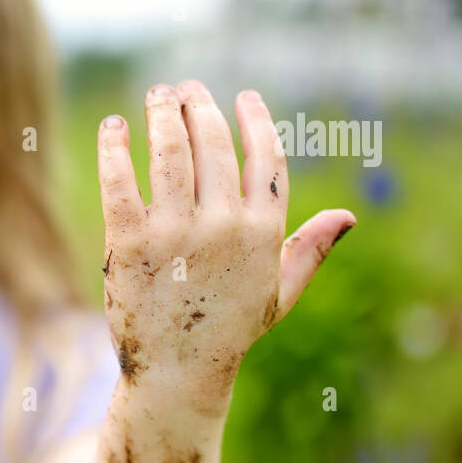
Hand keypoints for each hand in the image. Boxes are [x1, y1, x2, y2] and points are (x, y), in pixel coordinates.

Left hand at [96, 81, 354, 408]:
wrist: (177, 374)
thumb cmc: (229, 331)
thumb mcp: (278, 294)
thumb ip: (310, 251)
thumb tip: (348, 218)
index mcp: (263, 232)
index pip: (265, 156)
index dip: (255, 119)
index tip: (242, 96)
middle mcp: (222, 226)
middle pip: (211, 143)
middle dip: (197, 105)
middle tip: (184, 89)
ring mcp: (173, 233)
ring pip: (168, 152)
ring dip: (161, 112)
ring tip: (157, 94)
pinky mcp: (128, 243)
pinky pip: (119, 180)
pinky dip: (114, 145)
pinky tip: (113, 126)